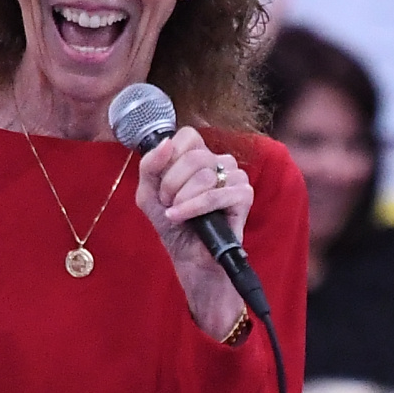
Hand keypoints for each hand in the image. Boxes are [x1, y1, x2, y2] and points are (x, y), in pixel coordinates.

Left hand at [134, 126, 256, 339]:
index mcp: (200, 155)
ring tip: (178, 213)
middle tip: (169, 204)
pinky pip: (216, 194)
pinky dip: (194, 208)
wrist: (188, 257)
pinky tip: (181, 217)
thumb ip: (150, 165)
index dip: (169, 160)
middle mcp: (221, 162)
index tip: (163, 185)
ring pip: (204, 175)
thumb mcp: (149, 193)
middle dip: (171, 185)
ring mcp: (236, 177)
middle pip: (193, 157)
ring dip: (182, 198)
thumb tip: (166, 143)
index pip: (187, 135)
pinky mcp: (244, 196)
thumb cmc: (172, 224)